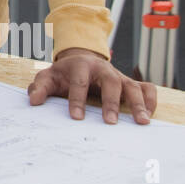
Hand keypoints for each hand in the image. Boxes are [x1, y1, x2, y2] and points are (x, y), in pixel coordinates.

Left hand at [26, 47, 157, 123]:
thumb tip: (34, 100)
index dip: (77, 99)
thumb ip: (39, 87)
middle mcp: (103, 69)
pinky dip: (151, 99)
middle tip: (110, 122)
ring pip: (132, 86)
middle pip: (110, 82)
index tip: (76, 118)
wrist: (80, 60)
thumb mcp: (47, 77)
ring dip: (138, 103)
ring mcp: (119, 76)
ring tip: (142, 122)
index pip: (79, 82)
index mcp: (80, 65)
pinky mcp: (130, 82)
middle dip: (110, 102)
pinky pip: (146, 88)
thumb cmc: (64, 74)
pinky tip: (149, 115)